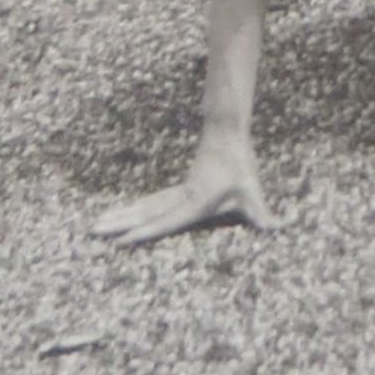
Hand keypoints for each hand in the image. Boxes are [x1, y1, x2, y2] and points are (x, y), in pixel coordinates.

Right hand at [92, 134, 275, 246]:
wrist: (227, 133)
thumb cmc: (239, 164)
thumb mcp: (252, 191)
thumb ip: (262, 214)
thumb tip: (280, 229)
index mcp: (194, 202)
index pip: (166, 221)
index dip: (144, 233)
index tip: (120, 241)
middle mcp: (180, 198)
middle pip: (145, 213)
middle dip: (119, 224)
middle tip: (93, 231)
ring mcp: (177, 192)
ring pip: (144, 206)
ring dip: (122, 216)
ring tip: (97, 224)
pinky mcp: (179, 188)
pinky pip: (152, 202)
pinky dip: (135, 210)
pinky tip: (124, 215)